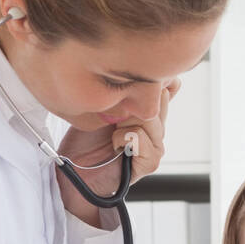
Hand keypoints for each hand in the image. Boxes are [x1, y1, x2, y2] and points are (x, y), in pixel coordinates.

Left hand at [55, 77, 180, 201]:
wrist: (74, 173)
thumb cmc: (84, 139)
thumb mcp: (101, 104)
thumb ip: (123, 89)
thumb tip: (136, 70)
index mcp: (150, 111)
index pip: (170, 85)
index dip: (151, 83)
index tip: (124, 88)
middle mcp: (157, 127)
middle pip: (160, 98)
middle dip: (132, 100)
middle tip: (111, 116)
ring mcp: (156, 145)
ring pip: (150, 116)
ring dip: (125, 121)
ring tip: (111, 132)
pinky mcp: (150, 162)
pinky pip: (140, 137)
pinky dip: (123, 139)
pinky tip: (114, 147)